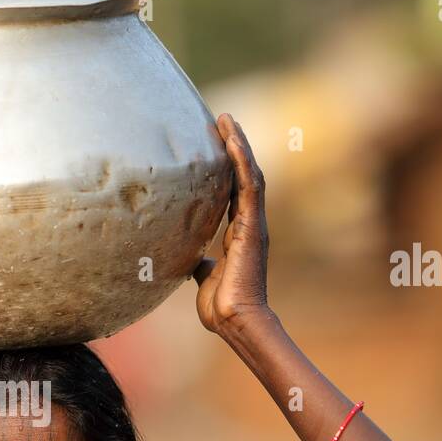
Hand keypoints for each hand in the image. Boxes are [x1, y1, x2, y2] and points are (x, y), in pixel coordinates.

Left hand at [193, 114, 270, 336]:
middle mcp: (249, 224)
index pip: (233, 191)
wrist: (235, 320)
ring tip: (227, 120)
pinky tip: (233, 141)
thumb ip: (200, 262)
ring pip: (249, 174)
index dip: (226, 167)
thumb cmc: (221, 305)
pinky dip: (242, 162)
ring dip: (238, 145)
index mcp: (239, 233)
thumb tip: (187, 256)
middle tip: (222, 120)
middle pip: (244, 175)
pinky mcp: (252, 226)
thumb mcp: (204, 277)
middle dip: (234, 147)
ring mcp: (253, 223)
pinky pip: (250, 186)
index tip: (216, 144)